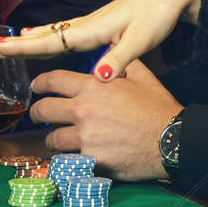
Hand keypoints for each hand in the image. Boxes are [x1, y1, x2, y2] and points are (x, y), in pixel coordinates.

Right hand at [0, 0, 202, 78]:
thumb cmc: (157, 15)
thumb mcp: (141, 39)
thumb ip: (119, 59)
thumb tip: (99, 78)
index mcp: (91, 30)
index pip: (48, 41)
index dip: (20, 47)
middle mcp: (86, 25)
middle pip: (43, 36)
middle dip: (15, 43)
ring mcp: (92, 23)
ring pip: (53, 32)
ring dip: (29, 38)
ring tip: (7, 42)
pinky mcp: (100, 25)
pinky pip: (65, 32)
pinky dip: (48, 35)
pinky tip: (44, 35)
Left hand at [29, 60, 179, 180]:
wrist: (172, 141)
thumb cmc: (158, 109)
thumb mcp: (143, 77)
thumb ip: (123, 61)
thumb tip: (112, 46)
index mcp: (93, 86)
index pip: (53, 80)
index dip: (40, 84)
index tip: (36, 88)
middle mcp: (83, 109)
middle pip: (44, 109)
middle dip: (36, 113)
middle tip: (37, 116)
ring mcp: (85, 136)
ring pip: (52, 138)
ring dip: (53, 139)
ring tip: (57, 141)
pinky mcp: (90, 159)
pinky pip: (67, 160)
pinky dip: (67, 159)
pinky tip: (72, 158)